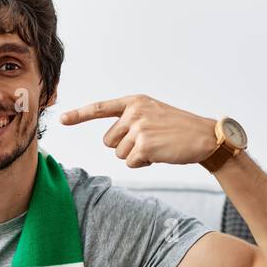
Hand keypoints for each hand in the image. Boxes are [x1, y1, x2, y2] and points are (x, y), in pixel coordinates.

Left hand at [59, 94, 217, 167]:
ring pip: (118, 154)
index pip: (100, 108)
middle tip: (149, 142)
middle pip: (108, 140)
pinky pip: (130, 163)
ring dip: (135, 156)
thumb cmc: (179, 128)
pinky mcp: (145, 146)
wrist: (205, 136)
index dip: (79, 115)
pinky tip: (159, 155)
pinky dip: (143, 164)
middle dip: (124, 147)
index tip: (61, 119)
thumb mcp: (153, 114)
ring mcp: (139, 128)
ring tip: (156, 146)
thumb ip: (130, 120)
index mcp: (135, 101)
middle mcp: (134, 112)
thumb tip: (109, 141)